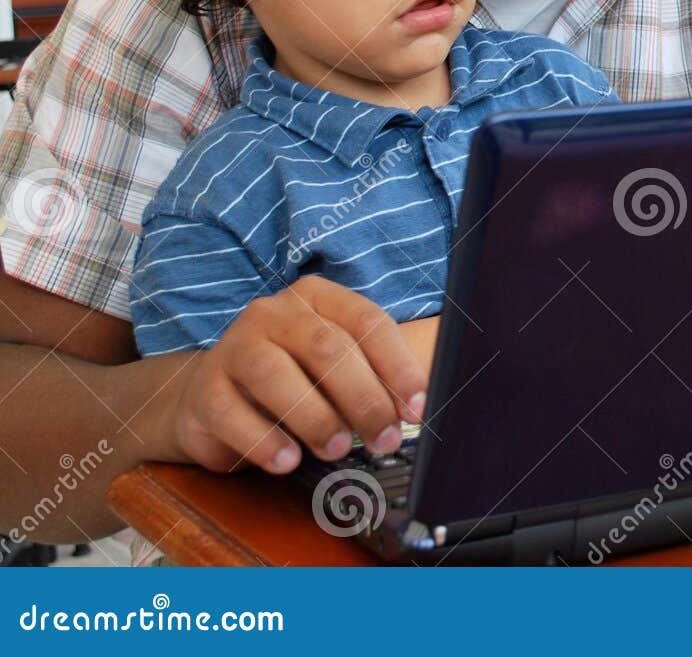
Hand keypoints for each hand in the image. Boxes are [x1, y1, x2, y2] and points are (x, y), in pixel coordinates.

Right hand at [166, 277, 428, 474]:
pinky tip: (286, 461)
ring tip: (335, 450)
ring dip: (314, 417)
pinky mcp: (204, 387)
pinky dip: (264, 440)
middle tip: (383, 439)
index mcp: (318, 299)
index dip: (397, 366)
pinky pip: (232, 413)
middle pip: (327, 349)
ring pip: (276, 375)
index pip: (367, 323)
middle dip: (363, 398)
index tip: (417, 408)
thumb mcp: (335, 370)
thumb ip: (373, 379)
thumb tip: (417, 409)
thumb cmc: (293, 380)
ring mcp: (234, 345)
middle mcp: (275, 313)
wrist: (211, 397)